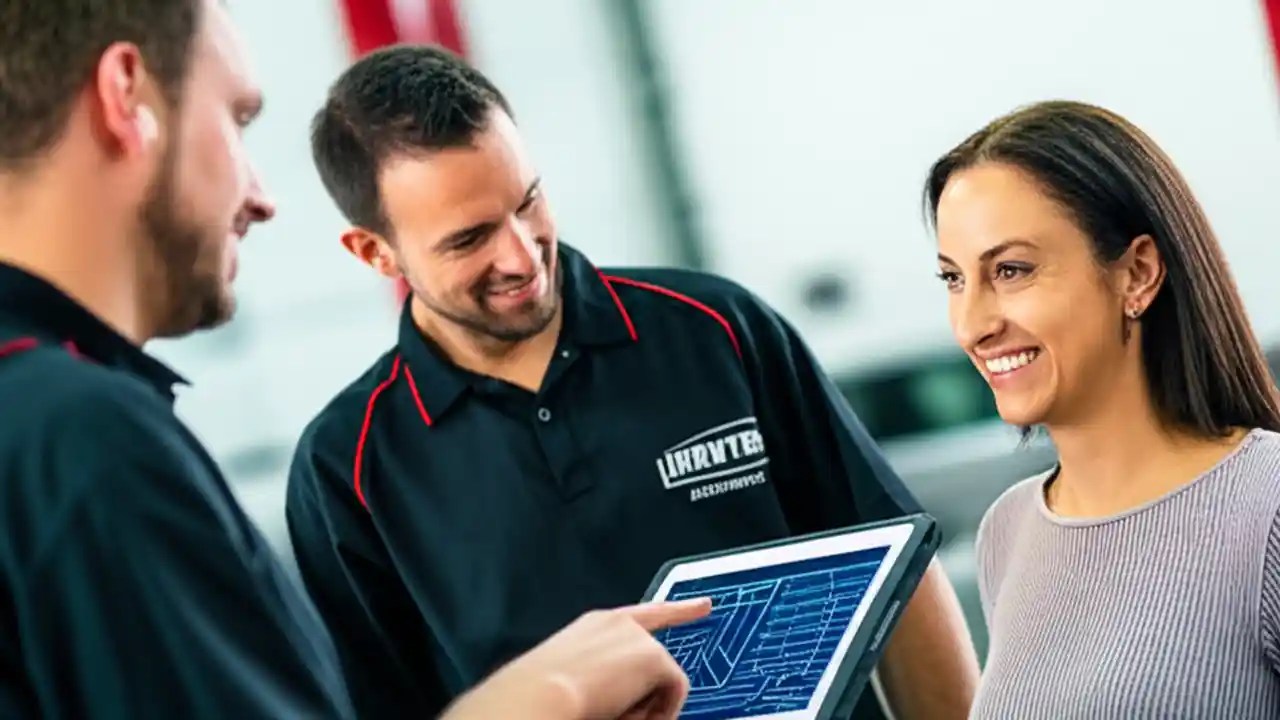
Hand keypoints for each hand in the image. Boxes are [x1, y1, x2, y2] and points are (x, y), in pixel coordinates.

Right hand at [441, 597, 711, 719]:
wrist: (538, 695)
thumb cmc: (541, 693)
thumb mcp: (576, 678)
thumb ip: (607, 676)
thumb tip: (631, 699)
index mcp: (595, 626)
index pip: (645, 614)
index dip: (679, 609)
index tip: (704, 605)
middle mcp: (620, 624)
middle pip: (656, 662)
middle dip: (649, 695)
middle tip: (621, 716)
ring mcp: (639, 638)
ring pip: (663, 681)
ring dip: (648, 706)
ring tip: (613, 716)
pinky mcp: (654, 656)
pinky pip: (675, 691)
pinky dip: (662, 711)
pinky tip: (629, 717)